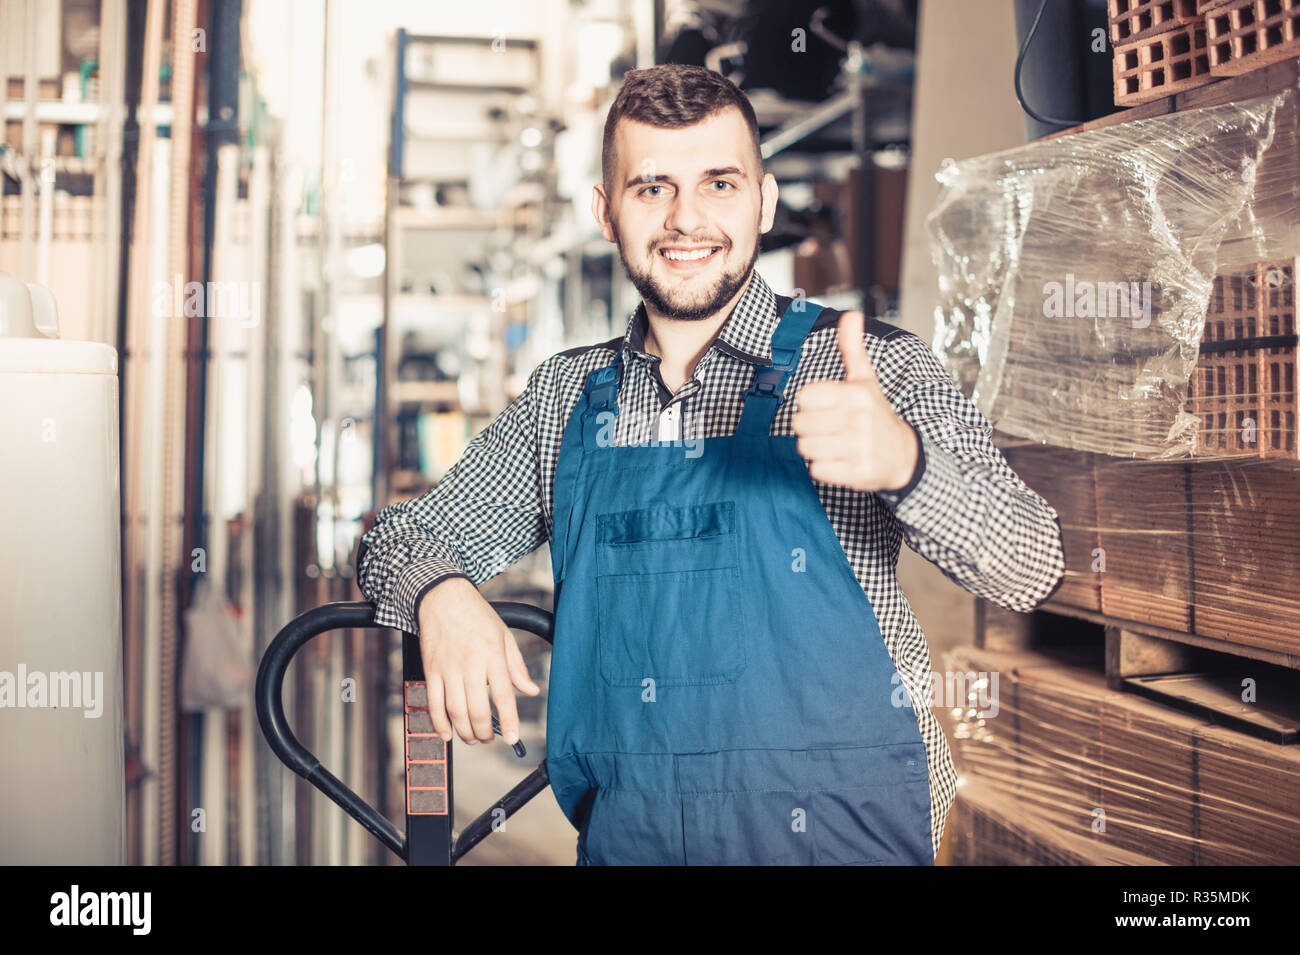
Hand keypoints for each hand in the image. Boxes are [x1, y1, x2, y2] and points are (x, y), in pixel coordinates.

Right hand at [416, 577, 540, 745]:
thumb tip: (531, 691)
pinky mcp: (431, 670)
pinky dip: (439, 723)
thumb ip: (518, 668)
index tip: (513, 738)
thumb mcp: (505, 636)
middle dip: (484, 732)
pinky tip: (447, 733)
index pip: (503, 696)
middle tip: (490, 739)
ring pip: (455, 711)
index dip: (509, 721)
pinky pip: (433, 703)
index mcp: (493, 655)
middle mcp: (470, 664)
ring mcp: (448, 668)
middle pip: (477, 710)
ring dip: (464, 732)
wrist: (444, 597)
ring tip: (472, 738)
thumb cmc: (477, 615)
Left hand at [790, 310, 918, 492]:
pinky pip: (816, 470)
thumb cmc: (876, 414)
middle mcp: (858, 419)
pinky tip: (840, 461)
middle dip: (810, 427)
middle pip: (799, 424)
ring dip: (815, 448)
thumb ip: (852, 348)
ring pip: (805, 447)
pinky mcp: (857, 473)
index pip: (804, 397)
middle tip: (830, 428)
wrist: (903, 456)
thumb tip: (851, 314)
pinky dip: (824, 468)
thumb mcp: (865, 380)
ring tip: (834, 444)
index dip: (810, 403)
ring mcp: (859, 447)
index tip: (827, 407)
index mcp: (856, 393)